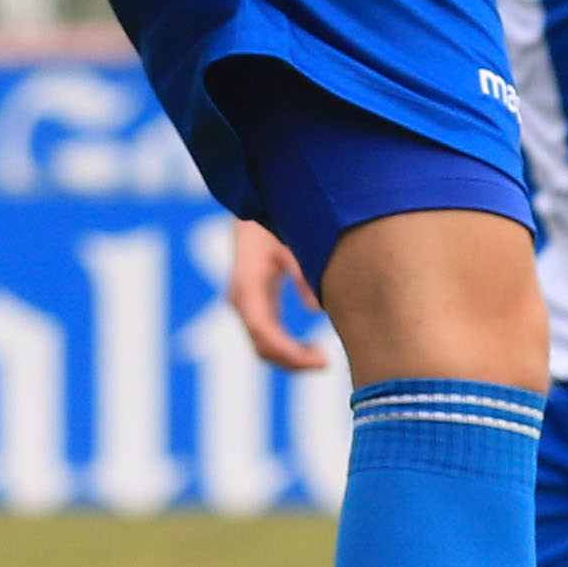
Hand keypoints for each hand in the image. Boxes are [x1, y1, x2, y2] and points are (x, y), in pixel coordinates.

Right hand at [225, 218, 332, 373]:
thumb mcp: (292, 241)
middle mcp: (241, 299)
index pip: (265, 332)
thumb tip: (317, 309)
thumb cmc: (274, 220)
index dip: (291, 353)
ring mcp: (244, 304)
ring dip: (290, 359)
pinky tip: (311, 350)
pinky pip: (266, 337)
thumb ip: (303, 273)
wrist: (252, 202)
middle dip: (293, 362)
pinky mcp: (252, 305)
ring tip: (322, 360)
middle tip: (326, 363)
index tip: (322, 361)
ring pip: (262, 347)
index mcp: (248, 284)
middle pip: (262, 347)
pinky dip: (286, 350)